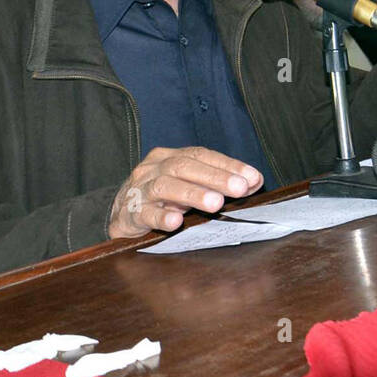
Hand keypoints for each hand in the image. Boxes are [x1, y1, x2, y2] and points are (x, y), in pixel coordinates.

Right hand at [108, 146, 263, 238]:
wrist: (121, 215)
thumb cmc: (161, 199)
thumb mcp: (188, 186)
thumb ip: (217, 183)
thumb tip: (254, 181)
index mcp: (169, 157)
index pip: (201, 155)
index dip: (228, 165)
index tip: (253, 178)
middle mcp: (153, 168)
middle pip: (184, 166)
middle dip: (215, 177)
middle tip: (239, 188)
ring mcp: (140, 190)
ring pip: (166, 186)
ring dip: (193, 194)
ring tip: (216, 203)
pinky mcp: (130, 214)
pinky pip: (145, 213)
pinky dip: (161, 216)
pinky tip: (176, 222)